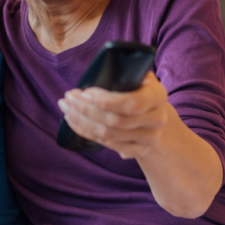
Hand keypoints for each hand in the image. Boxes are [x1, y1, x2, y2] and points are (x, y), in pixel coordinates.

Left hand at [58, 72, 180, 159]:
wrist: (157, 115)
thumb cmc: (140, 90)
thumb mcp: (139, 77)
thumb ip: (124, 73)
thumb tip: (97, 74)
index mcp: (157, 95)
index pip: (131, 103)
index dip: (105, 101)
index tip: (84, 92)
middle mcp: (157, 119)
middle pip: (115, 121)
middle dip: (86, 109)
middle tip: (68, 98)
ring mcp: (149, 138)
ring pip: (108, 135)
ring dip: (82, 121)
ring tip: (67, 108)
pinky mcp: (139, 150)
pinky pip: (108, 144)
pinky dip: (86, 132)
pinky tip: (74, 122)